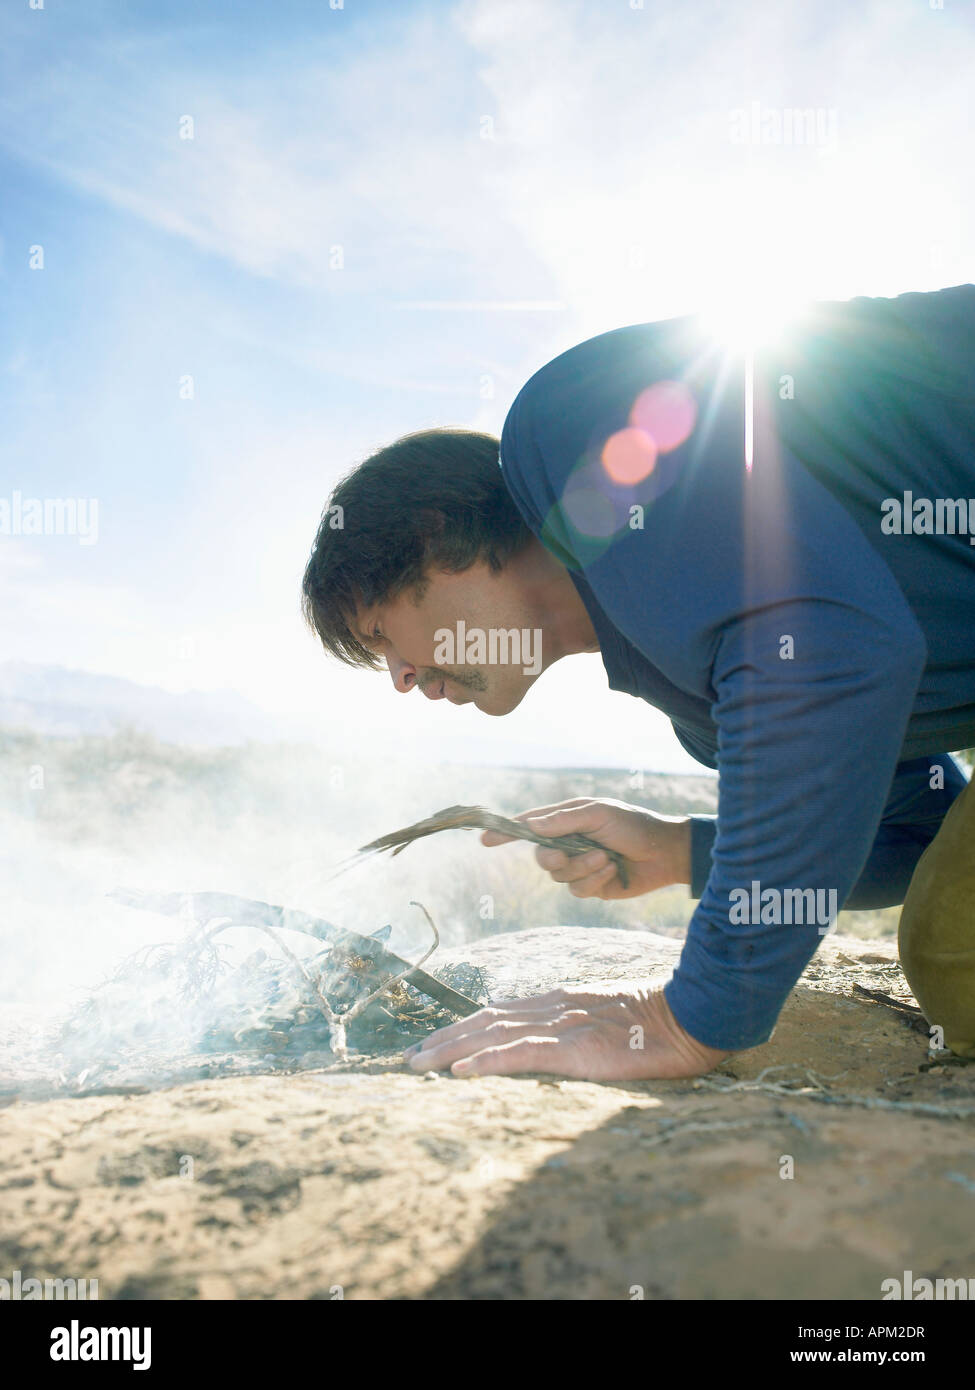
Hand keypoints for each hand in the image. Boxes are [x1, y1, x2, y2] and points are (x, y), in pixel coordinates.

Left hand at [404, 985, 729, 1080]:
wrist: (689, 1016)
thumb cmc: (656, 1023)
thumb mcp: (605, 1019)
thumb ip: (571, 1024)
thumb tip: (541, 1037)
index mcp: (559, 1000)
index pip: (498, 1013)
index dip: (463, 1027)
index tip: (434, 1044)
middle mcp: (551, 1007)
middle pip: (484, 1020)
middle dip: (444, 1039)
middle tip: (409, 1058)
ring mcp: (560, 1024)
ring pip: (491, 1034)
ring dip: (450, 1050)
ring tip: (417, 1064)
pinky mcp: (573, 1046)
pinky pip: (520, 1054)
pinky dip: (486, 1060)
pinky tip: (460, 1071)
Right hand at [480, 797, 690, 899]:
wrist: (665, 853)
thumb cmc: (634, 825)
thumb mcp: (600, 814)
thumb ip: (564, 821)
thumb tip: (531, 827)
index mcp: (567, 819)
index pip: (530, 826)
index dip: (507, 832)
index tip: (484, 838)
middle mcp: (568, 842)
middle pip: (540, 857)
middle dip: (555, 858)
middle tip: (573, 853)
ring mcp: (579, 865)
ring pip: (559, 877)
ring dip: (584, 868)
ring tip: (607, 858)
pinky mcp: (591, 885)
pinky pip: (577, 890)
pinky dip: (594, 881)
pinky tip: (612, 872)